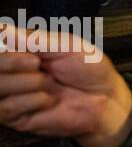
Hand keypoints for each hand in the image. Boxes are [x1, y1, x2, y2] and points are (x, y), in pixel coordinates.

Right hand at [0, 25, 131, 146]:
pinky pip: (6, 109)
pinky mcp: (16, 117)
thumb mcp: (67, 46)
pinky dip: (32, 101)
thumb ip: (34, 40)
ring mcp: (12, 95)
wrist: (106, 98)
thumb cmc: (89, 68)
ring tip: (48, 83)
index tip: (28, 53)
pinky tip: (49, 100)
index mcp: (21, 51)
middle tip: (37, 65)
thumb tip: (4, 29)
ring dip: (26, 83)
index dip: (5, 51)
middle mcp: (11, 72)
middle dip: (13, 64)